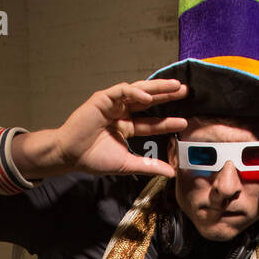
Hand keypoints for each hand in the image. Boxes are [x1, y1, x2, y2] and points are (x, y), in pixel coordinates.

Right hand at [53, 79, 188, 178]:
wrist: (71, 155)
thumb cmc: (94, 159)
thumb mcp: (126, 163)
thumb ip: (148, 165)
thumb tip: (170, 172)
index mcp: (128, 126)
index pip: (152, 122)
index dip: (168, 122)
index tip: (184, 122)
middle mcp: (122, 113)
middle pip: (149, 101)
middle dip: (167, 95)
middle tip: (186, 91)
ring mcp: (113, 104)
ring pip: (138, 91)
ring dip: (157, 88)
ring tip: (174, 86)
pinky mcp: (103, 98)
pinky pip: (122, 90)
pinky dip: (135, 92)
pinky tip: (147, 97)